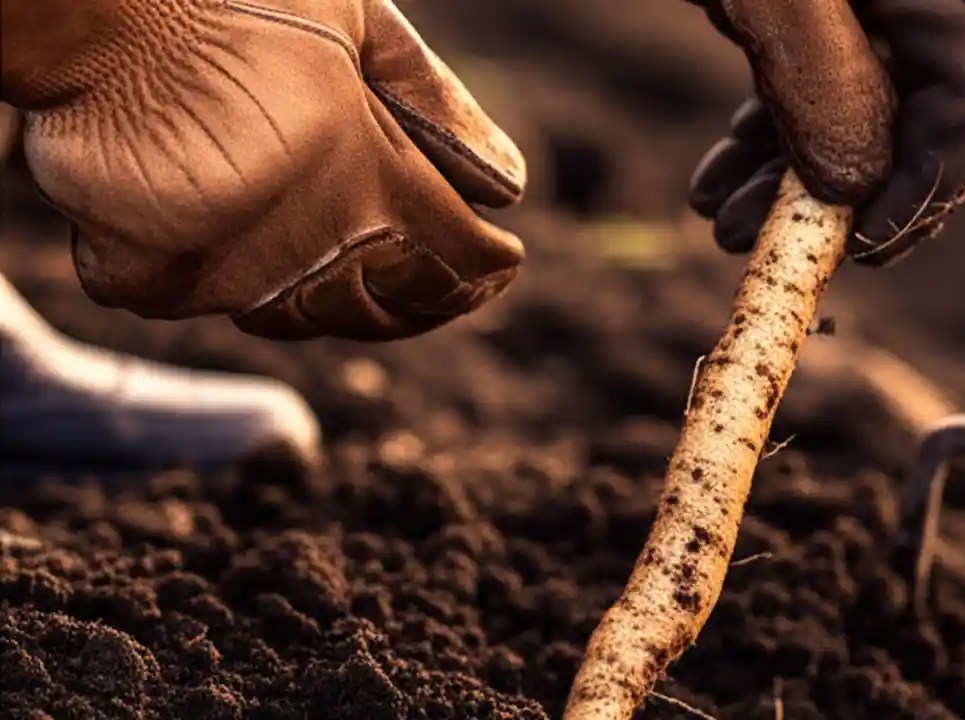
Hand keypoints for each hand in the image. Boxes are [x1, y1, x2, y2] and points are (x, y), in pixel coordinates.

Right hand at [1, 0, 525, 340]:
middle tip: (448, 282)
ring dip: (344, 300)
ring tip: (362, 274)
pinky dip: (239, 286)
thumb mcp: (356, 20)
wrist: (92, 12)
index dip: (489, 267)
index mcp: (374, 180)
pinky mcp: (156, 282)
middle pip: (394, 307)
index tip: (500, 261)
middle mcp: (312, 245)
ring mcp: (229, 274)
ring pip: (309, 317)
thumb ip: (436, 103)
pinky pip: (213, 306)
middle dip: (432, 297)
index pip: (462, 259)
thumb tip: (506, 185)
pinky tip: (253, 258)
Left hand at [687, 0, 964, 265]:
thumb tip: (856, 188)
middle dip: (831, 198)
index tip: (861, 250)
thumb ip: (827, 82)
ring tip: (721, 225)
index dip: (919, 185)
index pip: (960, 97)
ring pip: (843, 117)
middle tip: (771, 252)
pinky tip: (715, 181)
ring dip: (783, 184)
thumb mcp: (780, 0)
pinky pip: (803, 90)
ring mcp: (857, 7)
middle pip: (903, 121)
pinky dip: (763, 141)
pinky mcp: (808, 14)